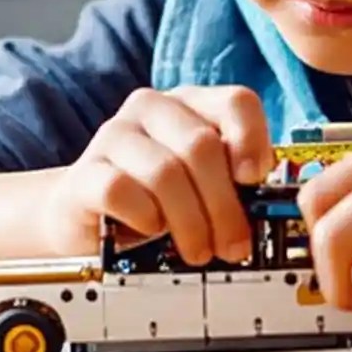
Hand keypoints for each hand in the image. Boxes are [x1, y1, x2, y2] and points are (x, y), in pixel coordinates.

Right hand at [40, 86, 272, 264]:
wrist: (88, 213)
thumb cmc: (154, 197)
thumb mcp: (202, 183)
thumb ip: (232, 181)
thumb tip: (266, 209)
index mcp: (191, 103)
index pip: (235, 101)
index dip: (253, 140)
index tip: (255, 179)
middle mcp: (152, 109)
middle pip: (201, 146)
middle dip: (224, 205)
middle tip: (233, 245)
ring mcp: (114, 136)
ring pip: (166, 173)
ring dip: (191, 222)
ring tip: (199, 250)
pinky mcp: (85, 172)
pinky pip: (122, 192)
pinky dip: (146, 218)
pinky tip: (151, 230)